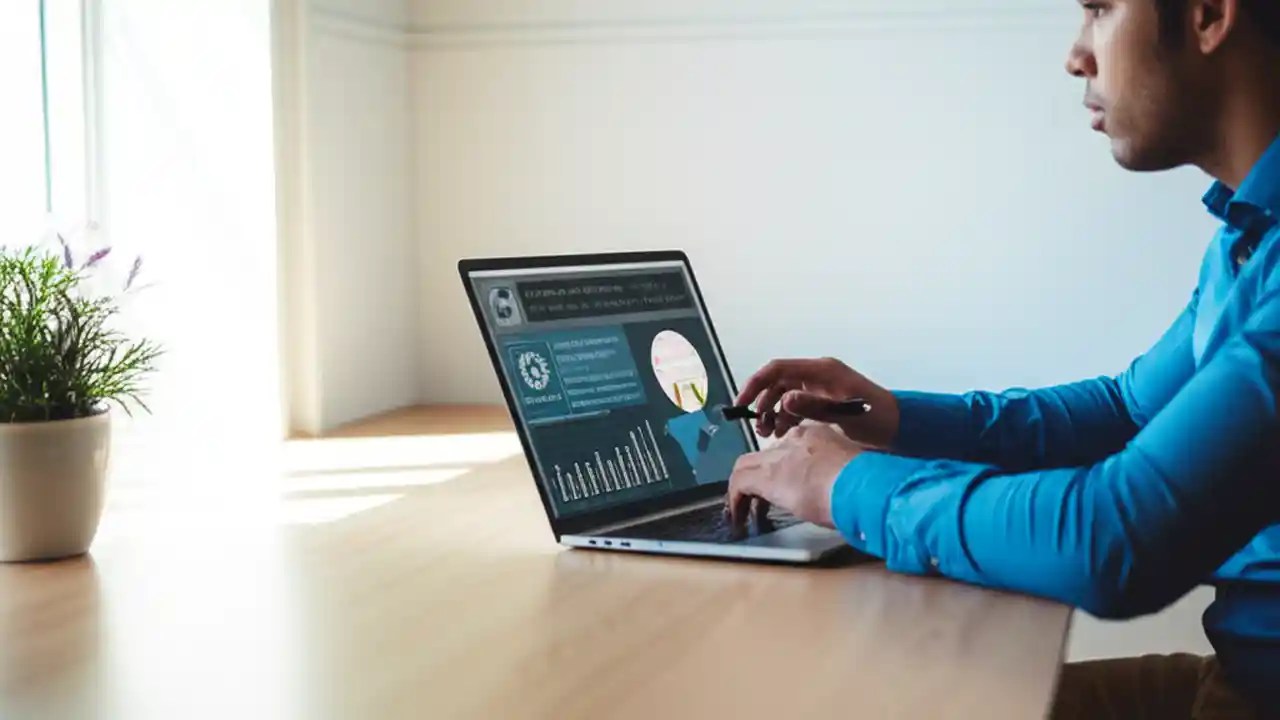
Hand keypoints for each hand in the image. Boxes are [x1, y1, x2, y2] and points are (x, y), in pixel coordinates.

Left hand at [726, 424, 862, 530]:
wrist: (863, 485)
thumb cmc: (867, 483)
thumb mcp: (853, 472)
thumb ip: (841, 475)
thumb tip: (840, 492)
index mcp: (819, 435)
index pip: (790, 447)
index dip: (784, 468)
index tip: (787, 487)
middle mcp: (795, 439)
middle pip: (766, 456)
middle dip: (760, 478)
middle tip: (761, 503)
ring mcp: (779, 456)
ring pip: (746, 466)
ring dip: (743, 490)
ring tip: (744, 513)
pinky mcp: (767, 476)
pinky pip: (739, 484)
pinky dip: (736, 501)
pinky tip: (739, 518)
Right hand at [736, 357, 899, 446]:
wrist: (900, 429)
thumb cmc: (877, 419)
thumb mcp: (844, 414)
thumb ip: (813, 406)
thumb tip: (784, 400)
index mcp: (822, 370)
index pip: (777, 369)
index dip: (756, 384)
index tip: (742, 403)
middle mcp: (818, 375)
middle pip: (777, 383)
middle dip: (763, 403)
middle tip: (758, 426)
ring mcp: (820, 388)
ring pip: (784, 396)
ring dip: (773, 413)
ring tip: (770, 435)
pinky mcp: (823, 402)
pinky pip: (795, 406)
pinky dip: (786, 419)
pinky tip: (783, 434)